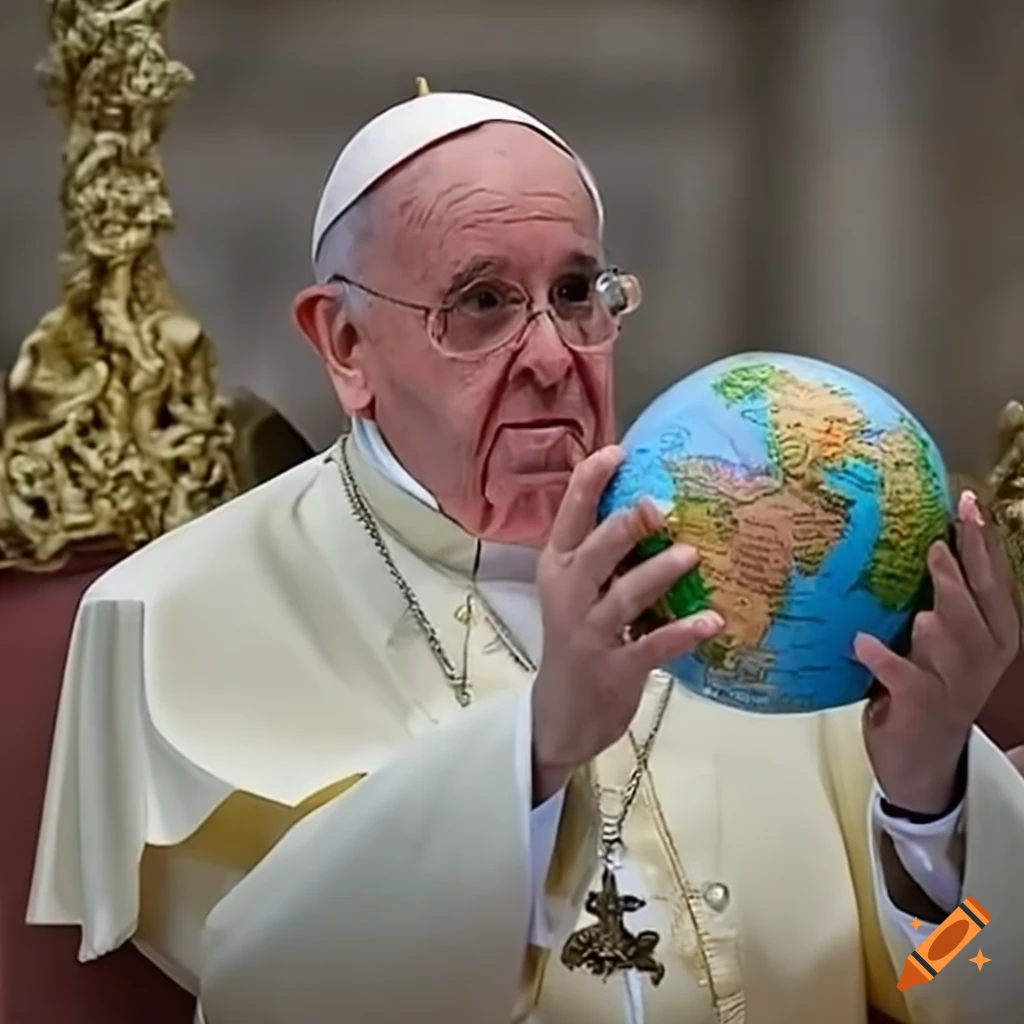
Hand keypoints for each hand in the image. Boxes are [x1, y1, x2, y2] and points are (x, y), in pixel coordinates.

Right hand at [530, 445, 723, 801]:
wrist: (562, 712)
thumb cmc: (579, 637)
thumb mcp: (577, 591)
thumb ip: (603, 553)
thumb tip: (649, 502)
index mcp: (559, 567)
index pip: (569, 517)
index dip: (589, 483)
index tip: (618, 452)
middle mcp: (569, 594)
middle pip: (593, 553)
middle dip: (624, 527)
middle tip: (659, 505)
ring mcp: (590, 633)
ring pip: (623, 598)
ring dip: (657, 575)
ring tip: (690, 556)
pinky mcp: (614, 669)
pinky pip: (651, 646)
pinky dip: (682, 633)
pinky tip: (712, 621)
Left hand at [855, 491, 1020, 814]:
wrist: (924, 761)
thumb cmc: (930, 686)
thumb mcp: (945, 643)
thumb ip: (943, 601)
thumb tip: (920, 539)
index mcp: (994, 635)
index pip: (994, 581)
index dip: (983, 543)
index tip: (968, 505)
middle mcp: (983, 657)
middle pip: (978, 603)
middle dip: (963, 568)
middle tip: (939, 539)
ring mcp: (954, 683)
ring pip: (952, 638)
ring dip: (938, 616)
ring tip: (920, 603)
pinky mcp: (920, 705)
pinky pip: (902, 676)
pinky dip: (880, 658)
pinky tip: (860, 642)